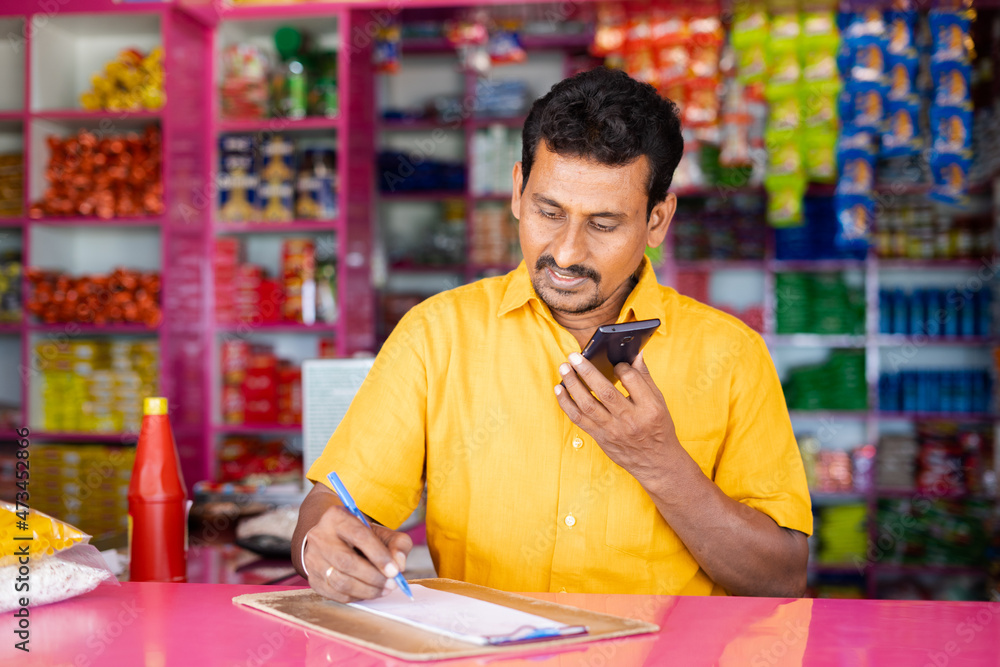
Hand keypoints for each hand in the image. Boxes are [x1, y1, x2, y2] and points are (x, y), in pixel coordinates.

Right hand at [303, 504, 412, 602]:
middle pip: (346, 562)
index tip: (395, 571)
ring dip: (367, 590)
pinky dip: (356, 596)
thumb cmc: (361, 536)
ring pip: (340, 581)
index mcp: (337, 517)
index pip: (359, 536)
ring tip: (384, 589)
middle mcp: (319, 537)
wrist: (334, 540)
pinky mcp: (313, 578)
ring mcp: (312, 559)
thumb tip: (399, 564)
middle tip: (392, 584)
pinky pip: (335, 594)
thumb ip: (397, 544)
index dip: (379, 555)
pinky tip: (369, 592)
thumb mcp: (381, 532)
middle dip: (373, 577)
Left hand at [554, 351, 680, 485]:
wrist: (655, 461)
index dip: (620, 367)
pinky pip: (578, 419)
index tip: (614, 362)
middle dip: (587, 371)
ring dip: (572, 385)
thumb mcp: (659, 402)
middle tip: (573, 356)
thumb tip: (636, 354)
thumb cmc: (658, 428)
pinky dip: (566, 403)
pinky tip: (560, 389)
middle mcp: (630, 419)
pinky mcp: (600, 437)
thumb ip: (645, 377)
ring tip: (564, 369)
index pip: (631, 380)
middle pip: (605, 392)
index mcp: (649, 408)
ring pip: (587, 405)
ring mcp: (613, 430)